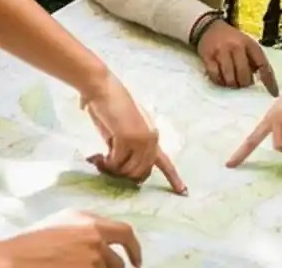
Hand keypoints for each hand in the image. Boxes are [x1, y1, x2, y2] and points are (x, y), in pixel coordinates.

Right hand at [0, 211, 141, 266]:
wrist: (12, 260)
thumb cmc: (28, 244)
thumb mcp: (59, 224)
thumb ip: (84, 229)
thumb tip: (102, 243)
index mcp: (88, 220)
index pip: (125, 233)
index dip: (135, 249)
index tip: (137, 262)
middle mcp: (95, 236)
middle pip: (118, 262)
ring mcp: (92, 259)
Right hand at [80, 74, 187, 194]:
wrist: (103, 88)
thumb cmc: (110, 107)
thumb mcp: (123, 131)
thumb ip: (128, 148)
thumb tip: (120, 168)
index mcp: (152, 137)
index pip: (166, 163)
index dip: (174, 179)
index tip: (184, 193)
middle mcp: (150, 140)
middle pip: (140, 174)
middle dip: (122, 176)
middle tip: (105, 166)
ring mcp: (140, 140)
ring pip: (127, 171)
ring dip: (111, 170)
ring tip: (98, 159)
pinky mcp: (127, 139)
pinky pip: (115, 163)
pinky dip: (104, 163)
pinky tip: (97, 156)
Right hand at [196, 21, 278, 94]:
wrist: (209, 28)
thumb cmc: (232, 39)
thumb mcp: (247, 44)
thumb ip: (254, 59)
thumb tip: (261, 81)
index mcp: (249, 44)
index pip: (263, 64)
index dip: (269, 81)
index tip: (273, 93)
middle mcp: (236, 47)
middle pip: (244, 75)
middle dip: (245, 84)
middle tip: (243, 84)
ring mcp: (221, 52)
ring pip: (230, 78)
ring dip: (232, 85)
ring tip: (232, 83)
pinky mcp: (208, 57)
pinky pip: (215, 76)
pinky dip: (219, 82)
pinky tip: (221, 79)